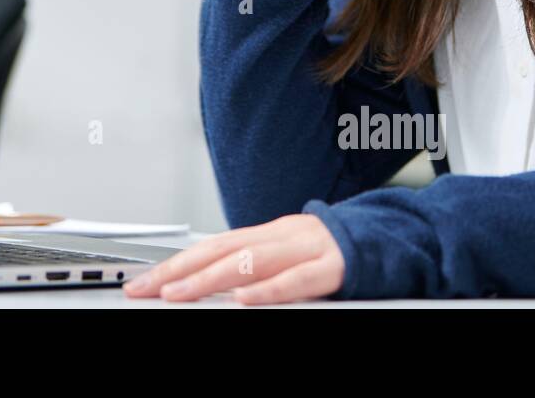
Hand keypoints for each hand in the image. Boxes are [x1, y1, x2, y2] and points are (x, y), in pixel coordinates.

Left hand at [123, 213, 345, 303]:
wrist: (391, 238)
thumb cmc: (336, 252)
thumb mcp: (289, 255)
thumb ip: (254, 267)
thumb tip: (210, 283)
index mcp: (268, 233)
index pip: (211, 246)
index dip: (175, 263)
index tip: (144, 282)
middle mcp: (281, 236)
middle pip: (221, 250)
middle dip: (179, 270)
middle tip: (146, 288)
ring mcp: (307, 249)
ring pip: (250, 261)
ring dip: (209, 279)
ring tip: (178, 293)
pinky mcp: (333, 268)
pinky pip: (297, 281)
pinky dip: (268, 290)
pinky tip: (243, 301)